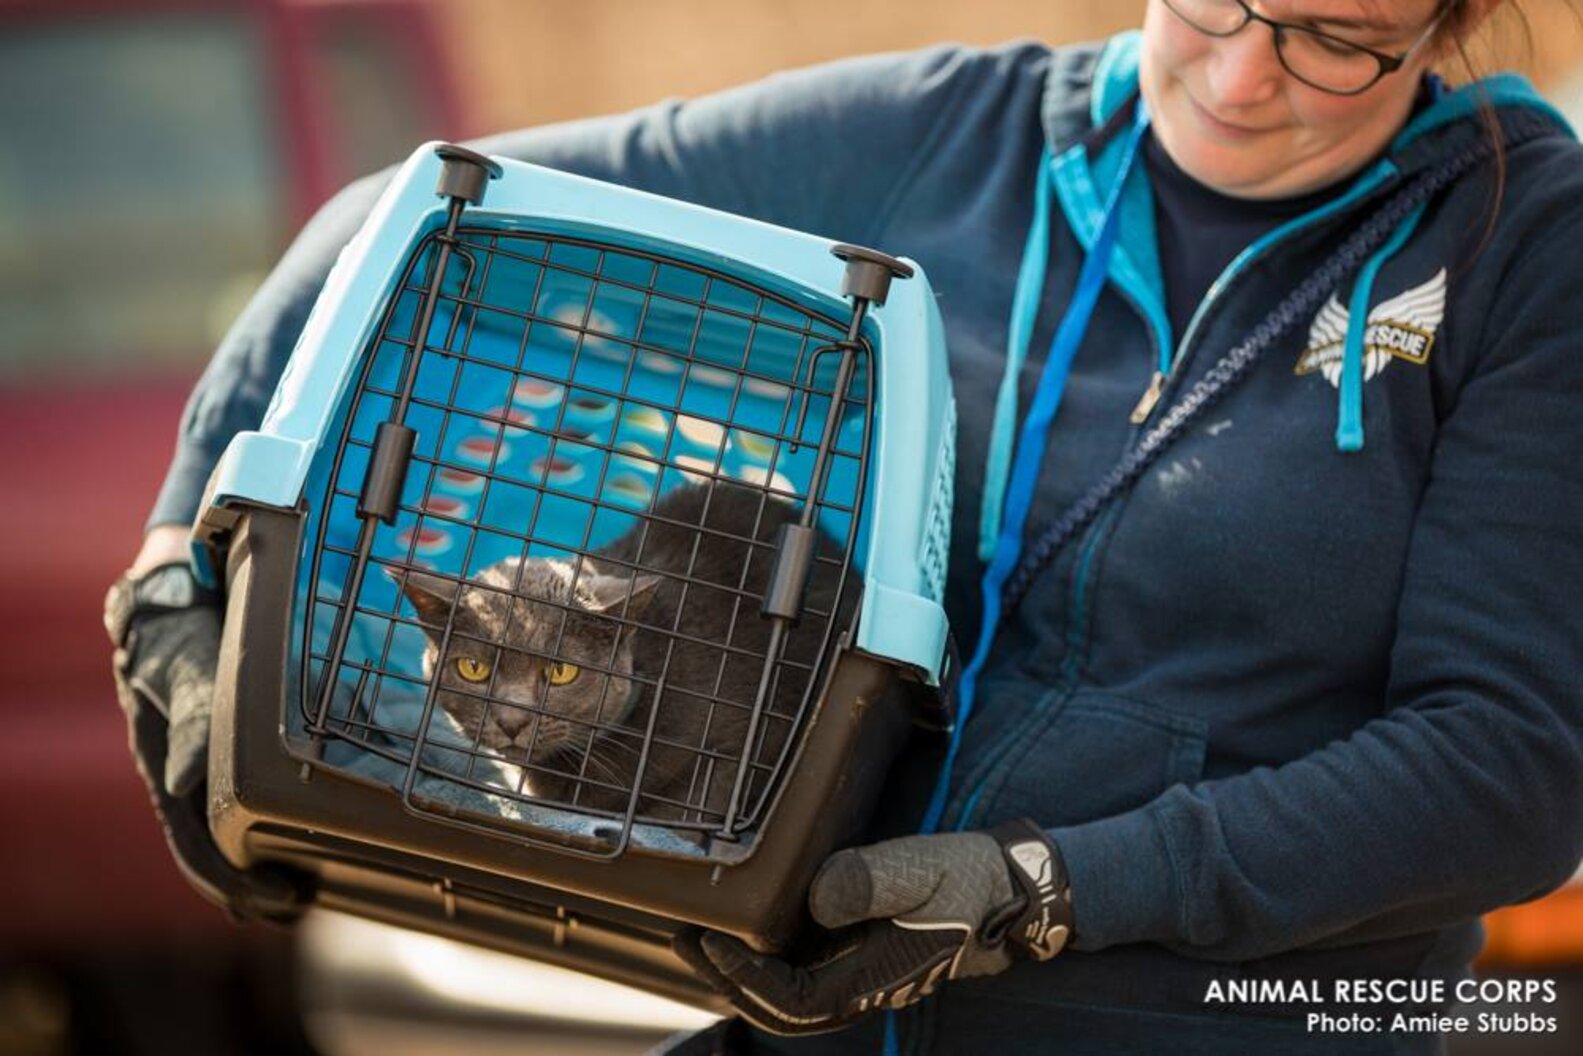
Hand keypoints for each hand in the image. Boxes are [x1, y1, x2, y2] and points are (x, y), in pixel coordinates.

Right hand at [105, 561, 307, 922]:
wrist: (178, 598)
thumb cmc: (179, 631)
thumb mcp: (181, 667)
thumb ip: (189, 716)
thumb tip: (185, 780)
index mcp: (164, 767)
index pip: (194, 844)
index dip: (231, 882)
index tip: (275, 900)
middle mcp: (184, 776)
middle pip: (213, 852)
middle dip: (250, 890)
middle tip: (300, 906)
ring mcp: (206, 765)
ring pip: (230, 833)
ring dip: (262, 869)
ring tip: (304, 896)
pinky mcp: (231, 749)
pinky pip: (246, 803)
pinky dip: (272, 830)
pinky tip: (305, 843)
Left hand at [675, 819, 1071, 1034]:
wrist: (1012, 885)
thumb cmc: (970, 879)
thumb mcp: (925, 870)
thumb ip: (873, 882)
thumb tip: (817, 897)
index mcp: (872, 978)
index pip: (791, 1002)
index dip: (743, 977)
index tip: (710, 940)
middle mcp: (860, 984)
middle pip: (777, 1007)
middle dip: (726, 977)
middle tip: (683, 936)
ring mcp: (858, 970)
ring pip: (786, 990)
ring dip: (740, 968)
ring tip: (698, 931)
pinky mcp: (860, 950)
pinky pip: (802, 966)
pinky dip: (766, 953)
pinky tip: (746, 923)